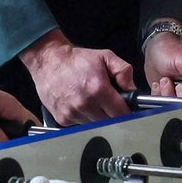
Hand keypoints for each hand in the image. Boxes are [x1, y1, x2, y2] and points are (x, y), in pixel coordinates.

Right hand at [19, 31, 133, 124]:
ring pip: (95, 125)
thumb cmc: (76, 60)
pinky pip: (81, 125)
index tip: (126, 109)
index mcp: (98, 89)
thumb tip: (132, 89)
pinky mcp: (63, 119)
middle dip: (113, 115)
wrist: (49, 62)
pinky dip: (84, 118)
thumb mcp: (105, 57)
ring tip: (94, 102)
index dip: (127, 111)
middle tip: (110, 104)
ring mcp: (72, 113)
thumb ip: (123, 71)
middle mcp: (85, 104)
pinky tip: (82, 105)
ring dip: (99, 118)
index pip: (121, 113)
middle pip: (110, 122)